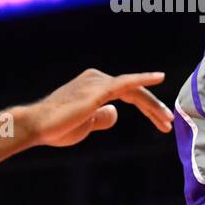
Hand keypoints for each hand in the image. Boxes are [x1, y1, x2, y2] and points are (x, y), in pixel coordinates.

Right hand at [29, 68, 172, 147]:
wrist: (36, 127)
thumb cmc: (58, 127)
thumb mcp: (87, 124)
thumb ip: (102, 117)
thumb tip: (115, 112)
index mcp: (95, 86)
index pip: (130, 95)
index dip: (148, 109)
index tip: (162, 124)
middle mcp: (98, 79)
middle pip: (135, 93)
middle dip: (153, 109)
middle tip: (168, 123)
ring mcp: (98, 82)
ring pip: (135, 92)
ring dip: (153, 107)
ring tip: (167, 121)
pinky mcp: (98, 89)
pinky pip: (126, 83)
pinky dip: (143, 79)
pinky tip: (160, 77)